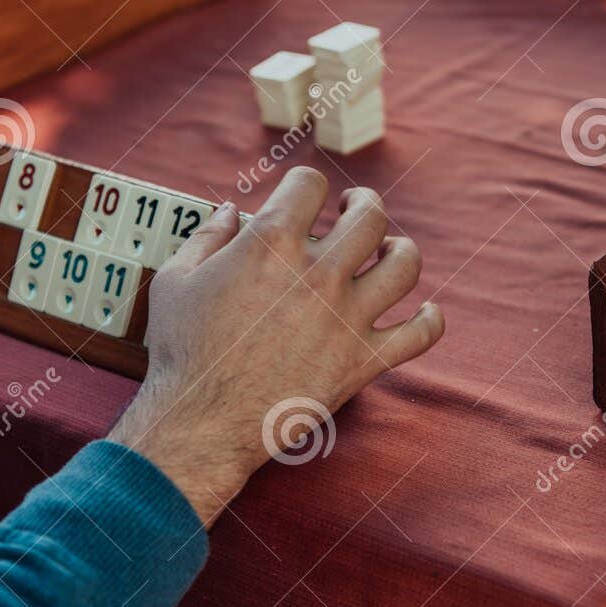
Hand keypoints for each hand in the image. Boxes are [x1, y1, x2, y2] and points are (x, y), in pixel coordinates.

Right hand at [108, 168, 444, 525]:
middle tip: (352, 209)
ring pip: (405, 264)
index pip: (309, 184)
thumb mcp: (175, 280)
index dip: (305, 184)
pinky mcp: (363, 360)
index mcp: (271, 244)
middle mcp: (319, 273)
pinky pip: (420, 335)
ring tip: (386, 252)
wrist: (201, 422)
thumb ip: (207, 237)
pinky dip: (429, 320)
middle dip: (363, 203)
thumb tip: (228, 211)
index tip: (301, 198)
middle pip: (371, 215)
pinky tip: (423, 312)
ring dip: (399, 251)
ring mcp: (348, 317)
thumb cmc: (182, 351)